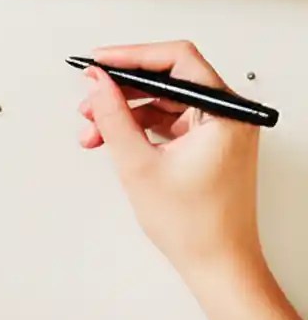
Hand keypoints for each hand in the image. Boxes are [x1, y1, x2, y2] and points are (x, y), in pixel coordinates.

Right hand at [77, 41, 262, 277]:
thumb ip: (113, 116)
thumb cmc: (196, 226)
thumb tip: (97, 83)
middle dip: (122, 88)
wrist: (216, 264)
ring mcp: (219, 130)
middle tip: (91, 94)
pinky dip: (138, 126)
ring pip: (164, 100)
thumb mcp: (138, 164)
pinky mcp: (208, 144)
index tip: (101, 61)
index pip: (177, 61)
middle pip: (168, 78)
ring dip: (125, 110)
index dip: (132, 55)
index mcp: (224, 115)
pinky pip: (168, 120)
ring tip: (94, 126)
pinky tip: (113, 138)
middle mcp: (228, 117)